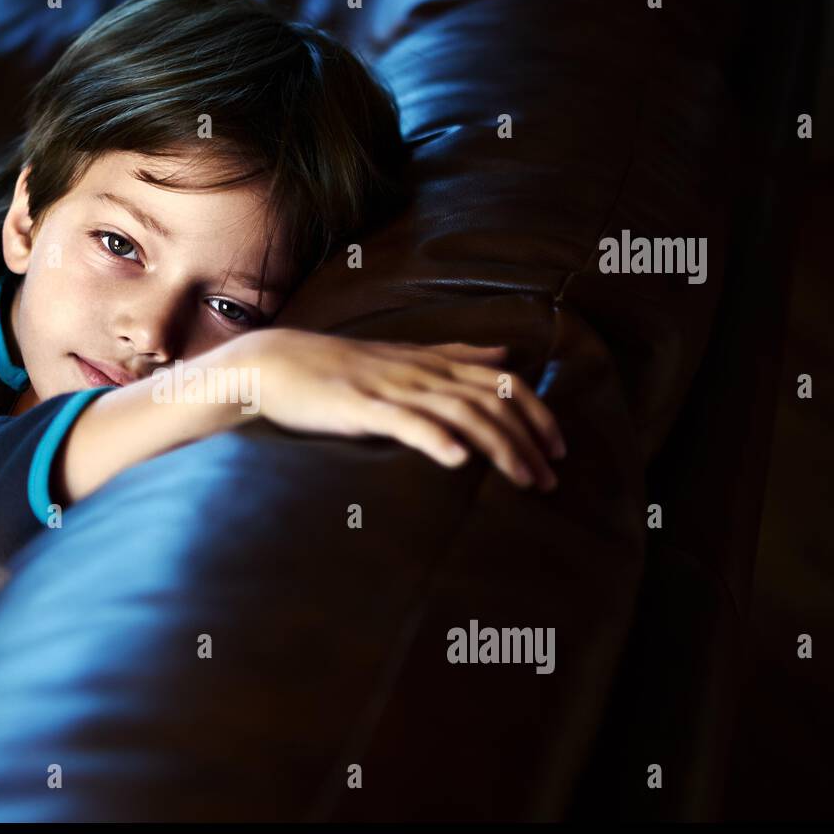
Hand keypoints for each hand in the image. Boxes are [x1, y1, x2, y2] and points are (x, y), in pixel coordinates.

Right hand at [233, 327, 565, 489]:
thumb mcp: (404, 355)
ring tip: (523, 479)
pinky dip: (435, 438)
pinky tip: (458, 460)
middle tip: (552, 480)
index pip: (502, 382)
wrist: (274, 363)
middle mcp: (420, 372)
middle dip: (528, 441)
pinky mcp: (360, 407)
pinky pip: (404, 421)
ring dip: (499, 447)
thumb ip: (456, 355)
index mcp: (432, 362)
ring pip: (460, 412)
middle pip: (492, 401)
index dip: (537, 413)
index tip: (559, 449)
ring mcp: (391, 388)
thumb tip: (504, 352)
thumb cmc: (337, 366)